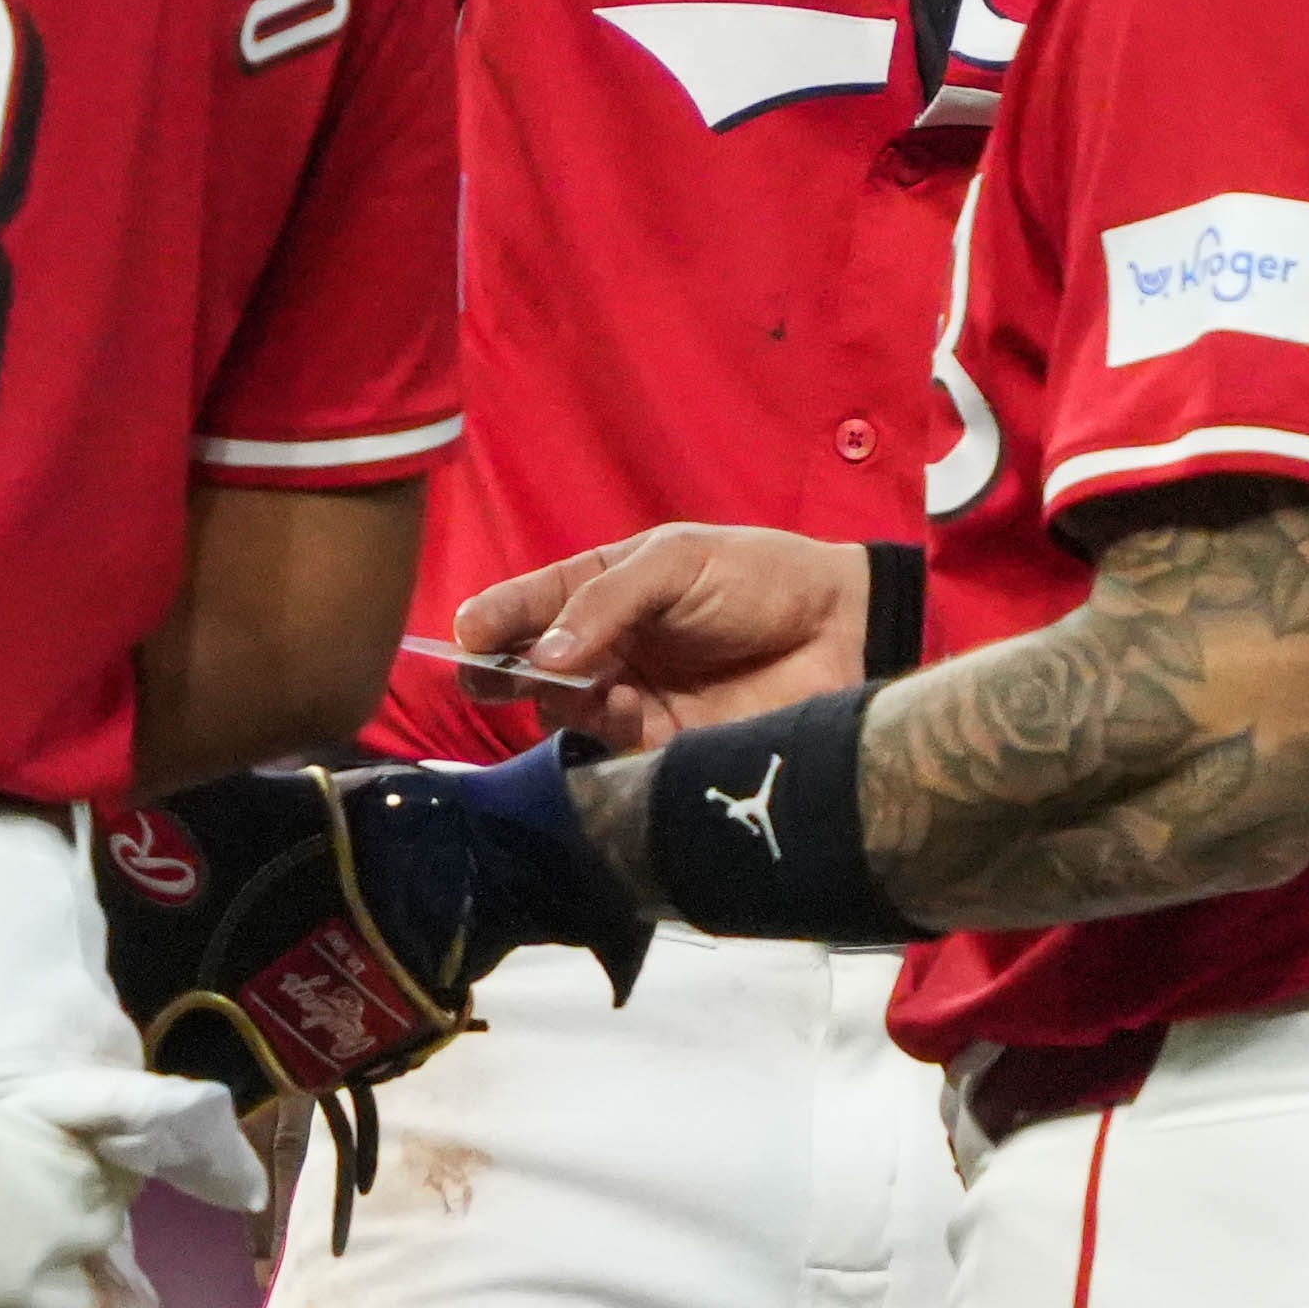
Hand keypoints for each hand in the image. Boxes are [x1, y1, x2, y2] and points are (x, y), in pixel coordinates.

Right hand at [461, 524, 870, 747]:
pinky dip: (603, 730)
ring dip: (556, 697)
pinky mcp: (661, 744)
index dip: (492, 619)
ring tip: (576, 681)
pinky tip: (622, 707)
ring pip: (561, 707)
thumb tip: (545, 653)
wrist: (843, 631)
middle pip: (529, 663)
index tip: (465, 637)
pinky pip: (609, 746)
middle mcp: (606, 644)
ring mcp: (631, 695)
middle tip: (484, 676)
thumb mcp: (678, 561)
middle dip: (500, 669)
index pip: (528, 603)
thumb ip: (606, 601)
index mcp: (602, 587)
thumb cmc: (761, 576)